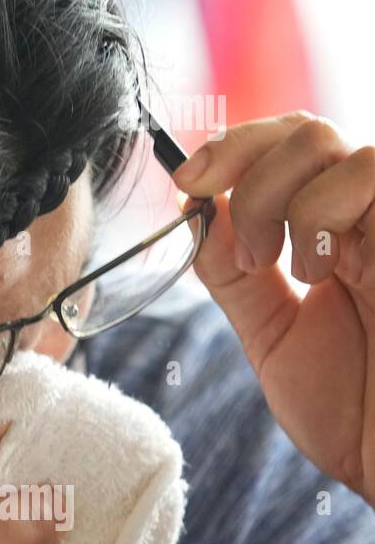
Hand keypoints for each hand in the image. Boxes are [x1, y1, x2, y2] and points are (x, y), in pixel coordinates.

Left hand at [174, 111, 374, 506]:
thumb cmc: (356, 413)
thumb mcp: (274, 336)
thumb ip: (235, 277)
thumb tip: (194, 212)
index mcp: (337, 235)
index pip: (287, 148)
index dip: (231, 148)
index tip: (186, 182)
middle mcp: (371, 222)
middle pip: (306, 130)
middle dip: (241, 165)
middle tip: (226, 229)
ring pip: (334, 143)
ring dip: (278, 196)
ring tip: (280, 266)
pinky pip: (371, 174)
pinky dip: (320, 210)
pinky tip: (319, 271)